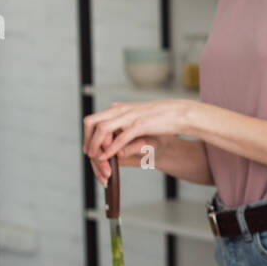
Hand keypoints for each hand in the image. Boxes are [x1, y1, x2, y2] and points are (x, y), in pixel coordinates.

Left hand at [83, 100, 197, 180]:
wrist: (179, 114)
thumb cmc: (159, 120)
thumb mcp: (136, 123)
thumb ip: (122, 128)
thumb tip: (110, 141)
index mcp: (118, 108)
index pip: (93, 119)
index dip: (87, 135)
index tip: (88, 148)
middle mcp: (120, 110)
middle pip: (91, 122)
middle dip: (87, 139)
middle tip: (89, 153)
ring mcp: (129, 116)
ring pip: (102, 129)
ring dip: (95, 144)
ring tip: (95, 157)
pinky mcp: (139, 124)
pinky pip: (120, 138)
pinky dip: (110, 148)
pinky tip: (107, 157)